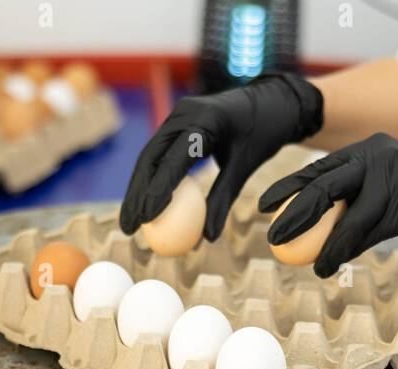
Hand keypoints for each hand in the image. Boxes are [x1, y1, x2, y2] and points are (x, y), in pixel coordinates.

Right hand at [120, 73, 323, 241]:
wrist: (269, 101)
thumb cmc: (261, 134)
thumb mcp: (245, 167)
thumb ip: (224, 199)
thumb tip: (208, 238)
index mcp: (205, 119)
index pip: (173, 158)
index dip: (157, 190)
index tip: (147, 219)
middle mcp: (184, 114)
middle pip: (150, 158)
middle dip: (136, 195)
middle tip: (129, 228)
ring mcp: (176, 116)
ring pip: (149, 157)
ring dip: (137, 191)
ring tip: (128, 224)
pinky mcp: (175, 123)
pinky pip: (157, 155)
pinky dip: (149, 181)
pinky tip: (142, 206)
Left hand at [258, 133, 397, 276]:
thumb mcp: (391, 192)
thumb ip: (359, 198)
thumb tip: (321, 221)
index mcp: (369, 149)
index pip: (319, 167)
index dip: (288, 187)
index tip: (263, 205)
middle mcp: (375, 155)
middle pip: (321, 185)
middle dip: (291, 212)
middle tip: (271, 236)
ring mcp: (389, 177)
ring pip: (340, 213)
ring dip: (318, 243)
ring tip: (304, 264)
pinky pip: (360, 232)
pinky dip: (341, 252)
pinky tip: (327, 266)